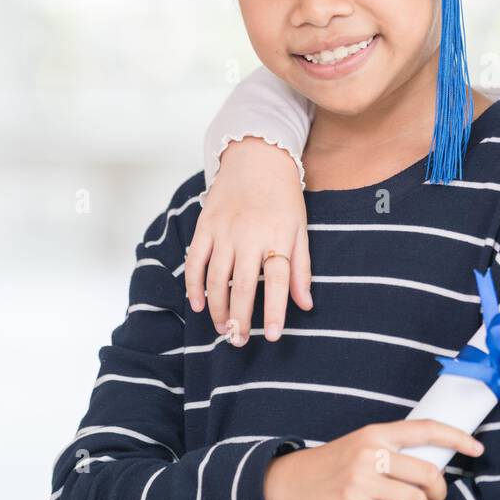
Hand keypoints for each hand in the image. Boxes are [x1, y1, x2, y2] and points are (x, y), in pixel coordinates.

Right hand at [184, 136, 311, 345]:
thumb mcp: (300, 229)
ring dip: (218, 308)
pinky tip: (198, 305)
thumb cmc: (284, 198)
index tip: (273, 336)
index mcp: (278, 237)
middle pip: (243, 286)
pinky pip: (194, 262)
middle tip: (239, 341)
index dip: (275, 311)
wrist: (257, 158)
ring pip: (216, 279)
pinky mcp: (205, 226)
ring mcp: (224, 231)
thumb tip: (307, 304)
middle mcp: (249, 236)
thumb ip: (302, 268)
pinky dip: (193, 286)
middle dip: (241, 319)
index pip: (277, 281)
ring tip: (224, 329)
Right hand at [263, 420, 485, 499]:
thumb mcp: (361, 445)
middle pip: (427, 474)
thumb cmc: (332, 464)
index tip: (476, 447)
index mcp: (374, 433)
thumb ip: (393, 449)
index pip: (426, 429)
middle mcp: (369, 455)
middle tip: (436, 495)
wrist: (288, 482)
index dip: (457, 437)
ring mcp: (360, 484)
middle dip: (439, 490)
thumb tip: (434, 462)